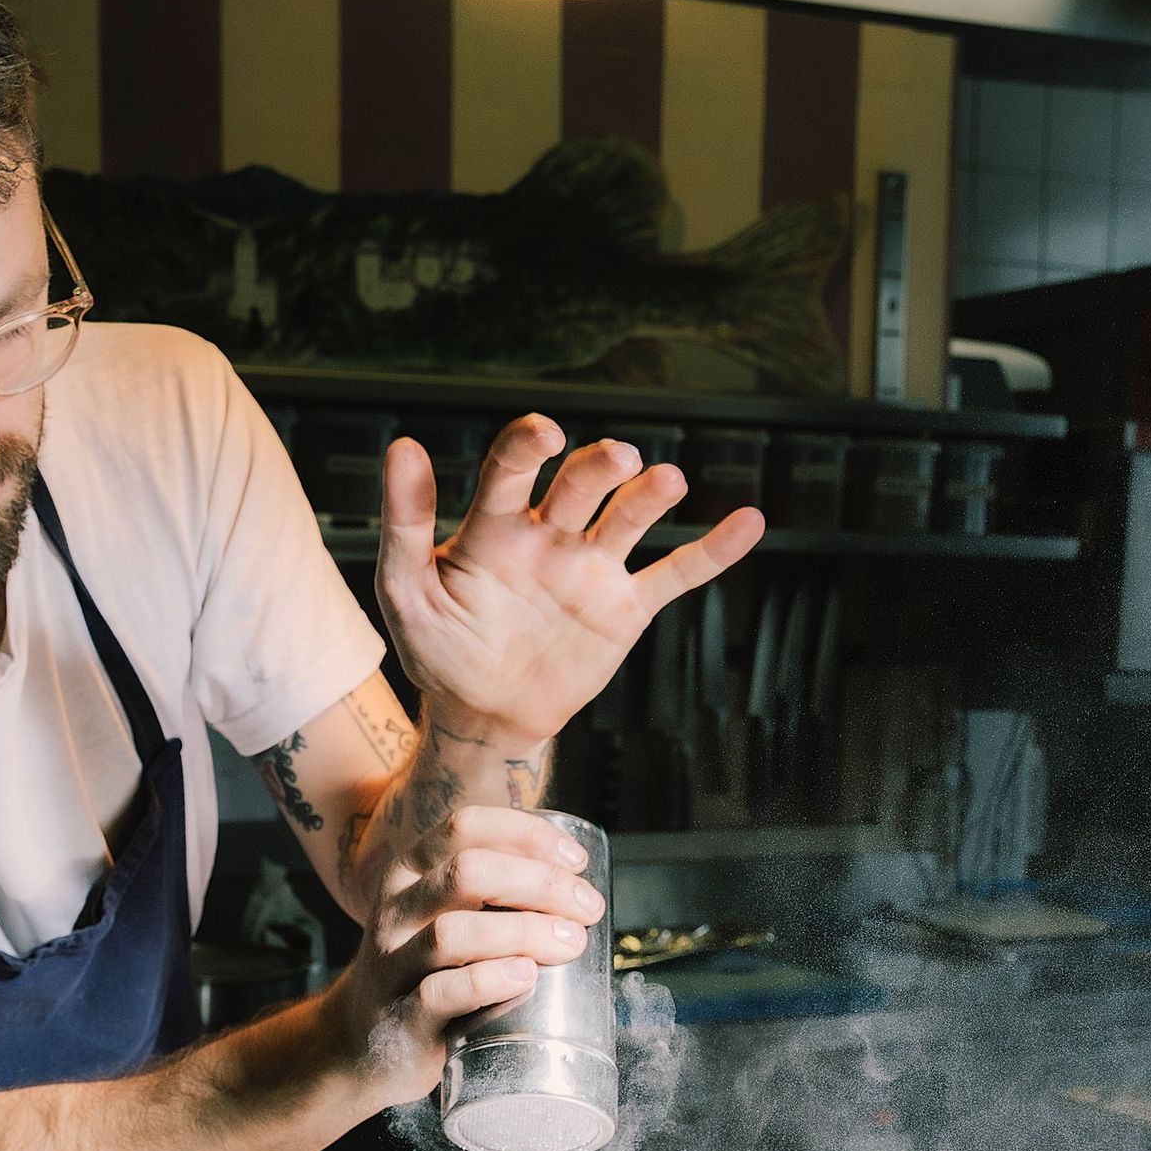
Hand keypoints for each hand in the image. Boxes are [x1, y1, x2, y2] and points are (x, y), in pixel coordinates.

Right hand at [321, 804, 605, 1107]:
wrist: (367, 1046)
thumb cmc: (430, 973)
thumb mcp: (450, 918)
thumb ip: (497, 896)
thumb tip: (580, 886)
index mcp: (410, 873)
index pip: (465, 827)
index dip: (527, 836)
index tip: (578, 863)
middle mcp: (395, 910)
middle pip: (466, 873)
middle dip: (538, 884)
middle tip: (587, 910)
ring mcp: (392, 965)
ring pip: (453, 933)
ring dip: (523, 932)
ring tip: (570, 943)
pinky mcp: (400, 1020)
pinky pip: (439, 993)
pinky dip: (488, 981)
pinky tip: (525, 977)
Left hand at [375, 415, 764, 757]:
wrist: (482, 716)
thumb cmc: (439, 650)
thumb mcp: (406, 591)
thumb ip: (404, 523)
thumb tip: (403, 447)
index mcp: (495, 527)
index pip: (513, 471)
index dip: (527, 447)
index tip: (544, 435)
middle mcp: (549, 535)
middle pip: (581, 486)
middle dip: (600, 468)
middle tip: (619, 459)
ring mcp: (591, 569)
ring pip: (629, 520)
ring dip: (650, 497)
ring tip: (666, 481)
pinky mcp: (625, 609)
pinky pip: (675, 575)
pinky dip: (714, 551)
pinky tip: (747, 522)